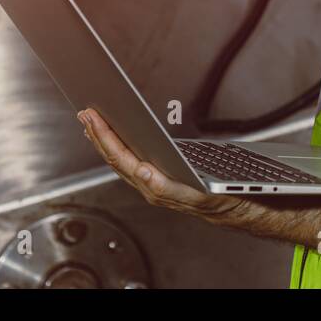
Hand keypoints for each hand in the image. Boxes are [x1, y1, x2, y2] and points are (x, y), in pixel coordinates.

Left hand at [77, 108, 252, 226]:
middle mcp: (149, 187)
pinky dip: (118, 145)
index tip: (93, 117)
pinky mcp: (156, 179)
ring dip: (103, 139)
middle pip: (114, 158)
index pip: (121, 159)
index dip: (104, 137)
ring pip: (119, 160)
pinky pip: (130, 162)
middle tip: (85, 111)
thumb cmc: (220, 199)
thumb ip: (169, 188)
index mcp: (155, 188)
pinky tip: (114, 136)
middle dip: (97, 134)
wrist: (235, 209)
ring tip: (92, 120)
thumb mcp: (199, 193)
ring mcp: (151, 183)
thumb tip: (143, 172)